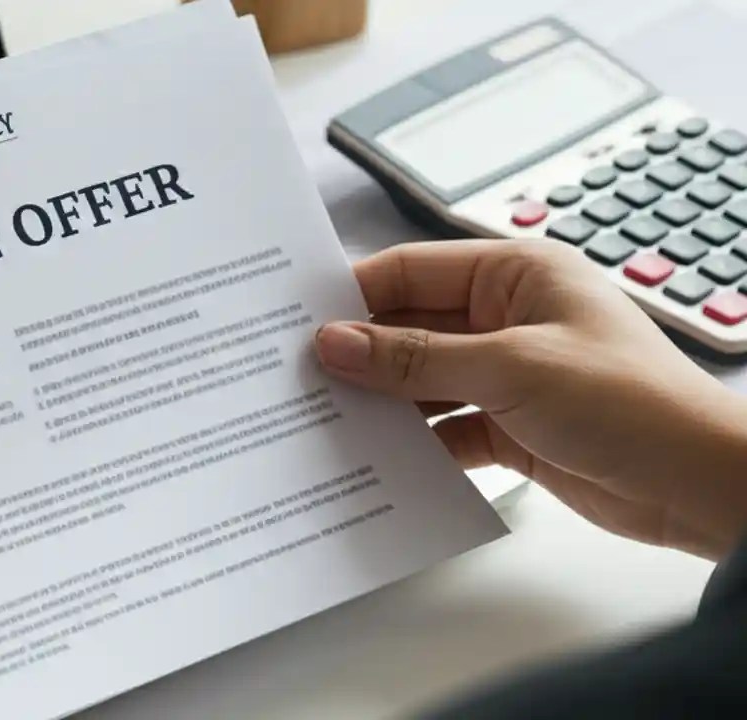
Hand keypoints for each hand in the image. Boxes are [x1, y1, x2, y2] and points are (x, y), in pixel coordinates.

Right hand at [316, 240, 746, 559]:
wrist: (701, 483)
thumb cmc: (632, 402)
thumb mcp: (510, 367)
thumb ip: (416, 358)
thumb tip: (337, 342)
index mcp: (516, 275)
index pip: (414, 271)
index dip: (356, 294)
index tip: (301, 321)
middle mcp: (508, 318)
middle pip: (412, 328)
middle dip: (362, 354)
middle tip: (301, 376)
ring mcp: (508, 374)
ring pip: (423, 381)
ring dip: (384, 402)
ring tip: (326, 420)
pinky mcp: (511, 426)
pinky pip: (444, 428)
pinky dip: (415, 444)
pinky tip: (379, 460)